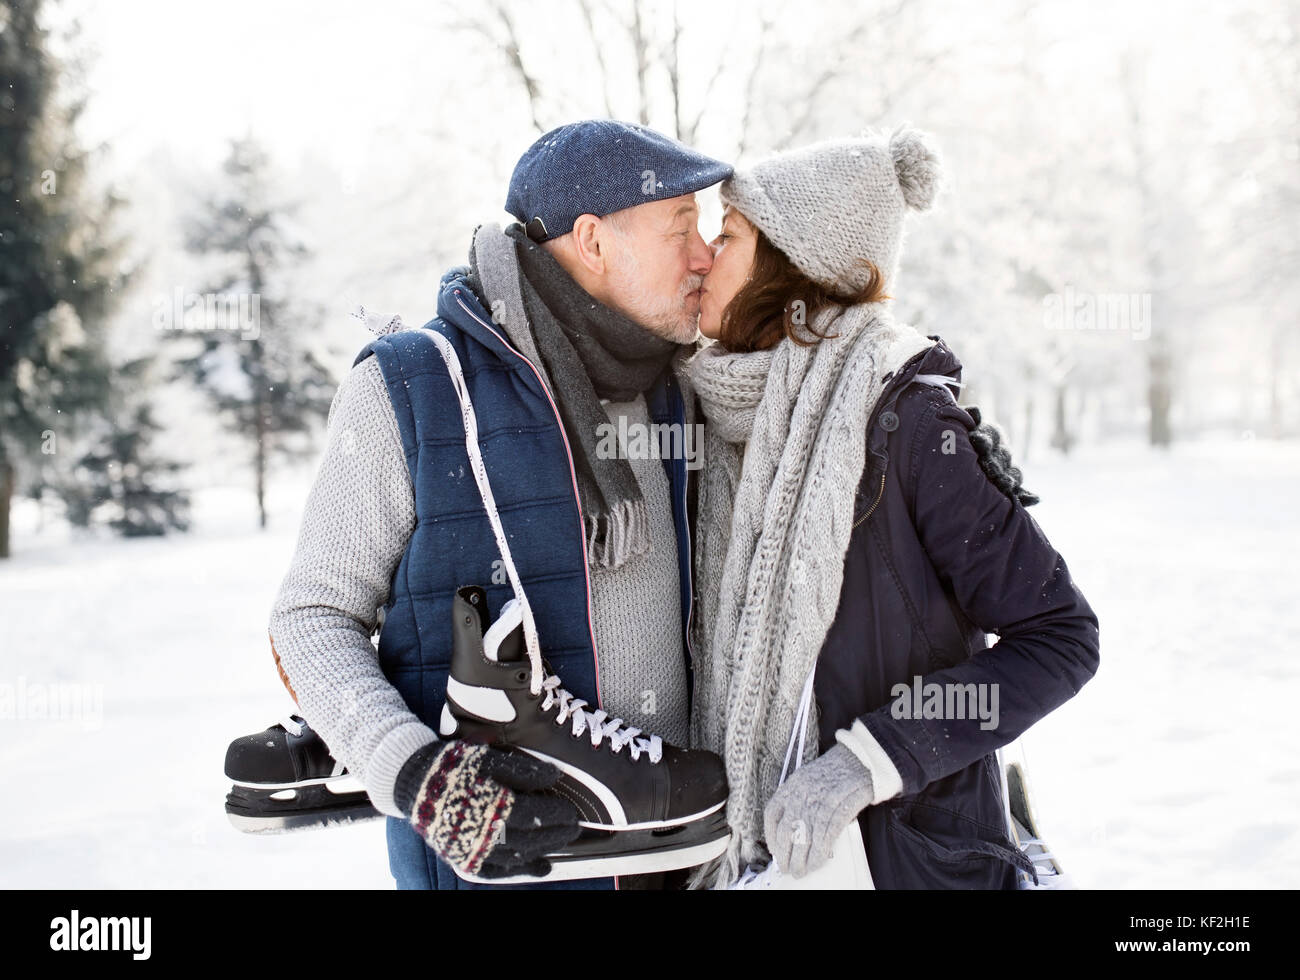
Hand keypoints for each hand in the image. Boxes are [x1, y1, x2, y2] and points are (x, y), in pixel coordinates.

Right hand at [394, 739, 581, 879]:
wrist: (414, 782)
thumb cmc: (454, 766)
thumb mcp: (489, 758)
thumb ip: (523, 769)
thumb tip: (554, 775)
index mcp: (493, 806)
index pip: (535, 815)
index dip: (557, 814)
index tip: (572, 812)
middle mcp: (485, 833)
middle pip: (530, 839)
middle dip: (556, 834)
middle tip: (574, 828)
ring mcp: (473, 850)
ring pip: (518, 857)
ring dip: (542, 851)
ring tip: (559, 843)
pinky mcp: (464, 859)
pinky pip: (498, 871)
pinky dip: (520, 870)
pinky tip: (539, 866)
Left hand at [763, 743, 874, 877]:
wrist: (860, 760)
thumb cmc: (835, 772)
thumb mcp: (807, 780)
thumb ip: (797, 800)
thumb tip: (790, 830)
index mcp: (791, 785)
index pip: (772, 815)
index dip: (771, 837)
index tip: (775, 851)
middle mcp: (801, 794)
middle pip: (786, 832)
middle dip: (785, 855)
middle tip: (787, 868)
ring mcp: (819, 802)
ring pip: (804, 838)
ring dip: (801, 860)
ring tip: (801, 871)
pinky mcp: (837, 809)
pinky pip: (824, 837)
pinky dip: (819, 854)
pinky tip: (817, 862)